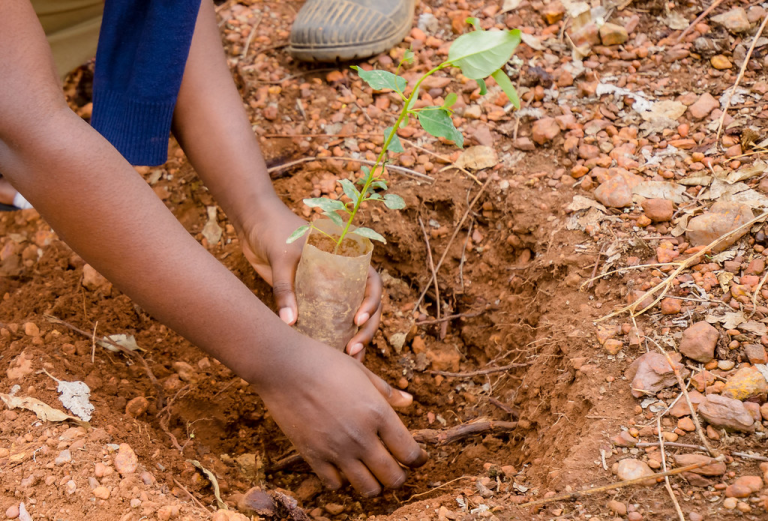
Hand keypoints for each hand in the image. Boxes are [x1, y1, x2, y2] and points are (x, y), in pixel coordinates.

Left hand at [238, 197, 381, 358]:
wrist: (254, 225)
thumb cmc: (274, 232)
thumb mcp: (282, 257)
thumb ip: (285, 288)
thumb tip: (289, 322)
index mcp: (346, 257)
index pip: (371, 282)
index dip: (372, 302)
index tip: (358, 319)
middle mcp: (343, 276)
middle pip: (366, 305)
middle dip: (365, 329)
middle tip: (353, 350)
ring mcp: (328, 289)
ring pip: (350, 317)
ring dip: (354, 338)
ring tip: (350, 359)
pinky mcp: (310, 300)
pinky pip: (327, 321)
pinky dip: (331, 338)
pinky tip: (331, 355)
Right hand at [254, 338, 427, 495]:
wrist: (284, 367)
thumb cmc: (325, 363)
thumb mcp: (362, 372)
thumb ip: (387, 392)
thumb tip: (409, 401)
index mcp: (378, 413)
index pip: (409, 452)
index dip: (418, 460)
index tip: (418, 459)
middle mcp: (361, 436)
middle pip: (393, 478)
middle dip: (399, 478)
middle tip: (396, 470)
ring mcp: (336, 449)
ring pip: (367, 489)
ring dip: (374, 485)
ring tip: (372, 475)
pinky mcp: (313, 456)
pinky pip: (335, 484)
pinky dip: (343, 481)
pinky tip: (343, 469)